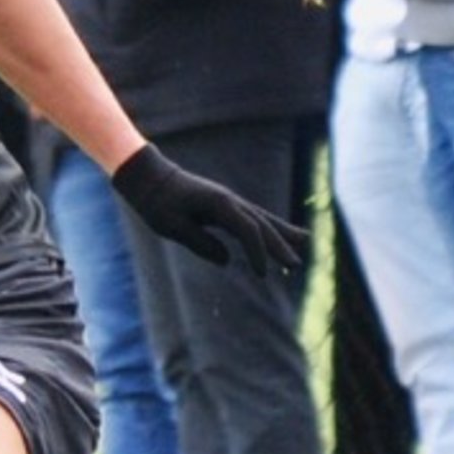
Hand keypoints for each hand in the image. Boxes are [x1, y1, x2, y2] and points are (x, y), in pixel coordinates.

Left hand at [111, 144, 306, 272]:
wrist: (149, 178)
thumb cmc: (156, 203)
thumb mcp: (172, 227)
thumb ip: (200, 243)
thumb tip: (226, 261)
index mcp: (218, 204)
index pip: (248, 230)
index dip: (257, 253)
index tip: (262, 275)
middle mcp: (229, 200)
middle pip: (261, 224)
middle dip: (280, 245)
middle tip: (295, 266)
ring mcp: (229, 201)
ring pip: (261, 218)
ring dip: (281, 232)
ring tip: (304, 243)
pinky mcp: (224, 205)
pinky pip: (251, 218)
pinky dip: (268, 226)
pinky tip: (279, 233)